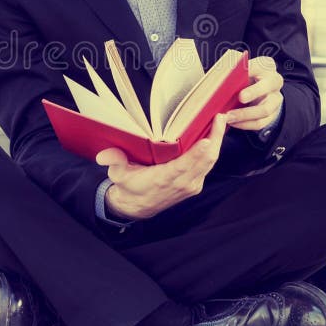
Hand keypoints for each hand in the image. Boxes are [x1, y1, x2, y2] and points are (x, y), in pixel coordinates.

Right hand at [95, 113, 227, 219]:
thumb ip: (114, 162)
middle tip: (220, 118)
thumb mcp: (117, 174)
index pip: (183, 166)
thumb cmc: (129, 186)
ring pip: (209, 163)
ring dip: (218, 142)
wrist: (136, 207)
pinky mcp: (195, 184)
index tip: (207, 140)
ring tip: (221, 122)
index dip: (197, 154)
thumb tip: (104, 156)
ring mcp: (191, 185)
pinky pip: (207, 166)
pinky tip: (216, 135)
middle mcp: (181, 184)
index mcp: (163, 180)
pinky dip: (213, 150)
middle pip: (204, 161)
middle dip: (215, 139)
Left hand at [225, 55, 283, 130]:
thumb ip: (233, 71)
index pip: (259, 65)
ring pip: (265, 109)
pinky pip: (261, 123)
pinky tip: (233, 123)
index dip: (250, 69)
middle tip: (240, 97)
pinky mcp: (273, 114)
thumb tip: (218, 75)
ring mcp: (275, 99)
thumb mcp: (241, 70)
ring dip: (245, 114)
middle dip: (253, 92)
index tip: (237, 73)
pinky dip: (245, 124)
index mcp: (266, 66)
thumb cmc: (246, 77)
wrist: (259, 89)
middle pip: (268, 86)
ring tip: (229, 116)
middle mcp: (274, 81)